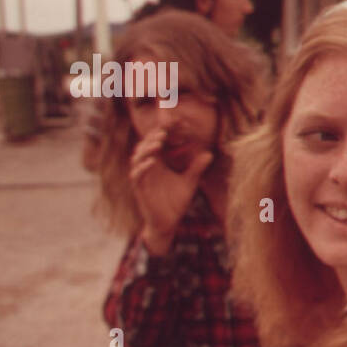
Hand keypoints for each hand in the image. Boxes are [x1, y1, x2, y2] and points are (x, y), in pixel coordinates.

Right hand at [129, 128, 212, 253]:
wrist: (168, 223)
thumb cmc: (175, 202)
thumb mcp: (189, 182)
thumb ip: (197, 168)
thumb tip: (209, 153)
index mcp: (158, 163)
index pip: (157, 143)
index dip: (163, 132)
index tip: (174, 124)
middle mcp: (147, 168)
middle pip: (145, 146)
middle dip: (153, 137)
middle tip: (165, 131)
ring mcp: (142, 177)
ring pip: (137, 158)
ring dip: (147, 149)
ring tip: (159, 142)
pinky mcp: (139, 189)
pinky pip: (137, 175)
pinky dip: (143, 167)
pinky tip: (153, 161)